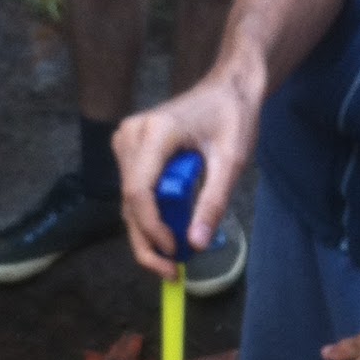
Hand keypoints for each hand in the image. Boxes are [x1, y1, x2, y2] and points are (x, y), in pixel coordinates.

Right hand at [114, 71, 260, 278]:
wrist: (227, 88)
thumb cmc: (232, 116)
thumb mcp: (232, 161)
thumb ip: (213, 202)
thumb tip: (196, 244)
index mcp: (154, 133)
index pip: (139, 192)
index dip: (153, 229)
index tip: (175, 252)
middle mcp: (131, 136)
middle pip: (130, 202)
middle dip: (149, 242)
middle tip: (173, 271)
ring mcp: (127, 142)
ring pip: (130, 203)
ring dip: (149, 234)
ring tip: (176, 258)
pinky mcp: (131, 151)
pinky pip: (136, 194)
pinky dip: (152, 218)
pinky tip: (172, 234)